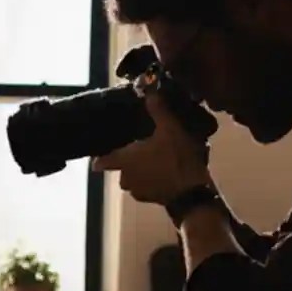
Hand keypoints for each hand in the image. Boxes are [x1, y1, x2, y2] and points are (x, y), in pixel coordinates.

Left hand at [91, 90, 213, 204]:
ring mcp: (139, 192)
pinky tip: (165, 174)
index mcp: (125, 160)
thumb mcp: (170, 129)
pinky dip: (152, 182)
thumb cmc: (177, 159)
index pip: (102, 161)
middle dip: (128, 161)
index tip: (98, 157)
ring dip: (141, 173)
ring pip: (133, 180)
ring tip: (155, 162)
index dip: (100, 158)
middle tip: (140, 150)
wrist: (193, 193)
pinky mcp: (152, 200)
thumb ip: (158, 110)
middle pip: (121, 169)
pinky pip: (147, 189)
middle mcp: (126, 178)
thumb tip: (149, 90)